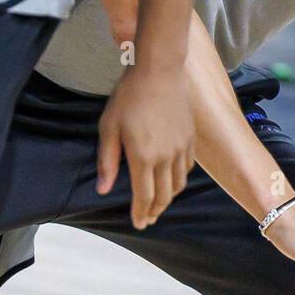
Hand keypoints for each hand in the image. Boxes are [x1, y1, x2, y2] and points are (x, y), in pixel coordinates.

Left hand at [96, 62, 194, 228]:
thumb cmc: (129, 97)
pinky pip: (188, 167)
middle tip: (147, 219)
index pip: (144, 196)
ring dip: (169, 198)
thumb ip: (108, 161)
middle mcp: (166, 157)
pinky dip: (180, 179)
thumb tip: (104, 189)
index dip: (141, 214)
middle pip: (164, 196)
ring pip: (179, 184)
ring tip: (159, 202)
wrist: (160, 70)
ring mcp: (182, 148)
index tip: (138, 224)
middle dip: (155, 211)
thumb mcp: (109, 127)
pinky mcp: (191, 138)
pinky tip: (173, 178)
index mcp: (143, 157)